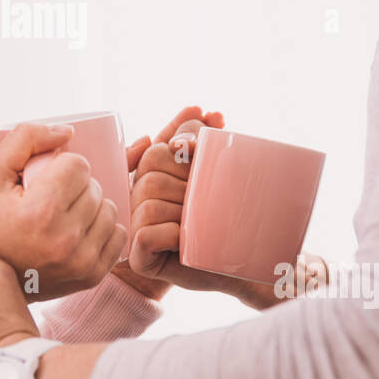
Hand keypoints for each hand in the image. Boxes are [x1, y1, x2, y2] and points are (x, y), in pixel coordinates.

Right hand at [0, 122, 125, 301]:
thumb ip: (25, 138)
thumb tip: (67, 132)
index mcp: (39, 212)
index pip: (78, 165)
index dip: (60, 166)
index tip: (43, 181)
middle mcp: (65, 240)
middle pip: (94, 186)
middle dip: (74, 186)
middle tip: (49, 200)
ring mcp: (82, 262)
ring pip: (110, 208)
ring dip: (91, 206)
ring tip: (63, 216)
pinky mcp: (93, 275)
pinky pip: (118, 234)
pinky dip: (102, 229)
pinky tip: (78, 232)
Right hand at [128, 111, 324, 308]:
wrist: (242, 265)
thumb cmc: (228, 219)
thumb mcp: (217, 174)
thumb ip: (205, 140)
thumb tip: (209, 114)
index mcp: (154, 175)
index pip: (156, 147)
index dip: (181, 145)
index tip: (202, 151)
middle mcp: (139, 198)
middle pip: (151, 170)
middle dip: (187, 182)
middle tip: (209, 200)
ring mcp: (136, 227)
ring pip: (149, 202)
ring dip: (182, 212)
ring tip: (198, 224)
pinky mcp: (140, 257)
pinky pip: (147, 233)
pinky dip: (170, 235)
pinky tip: (184, 241)